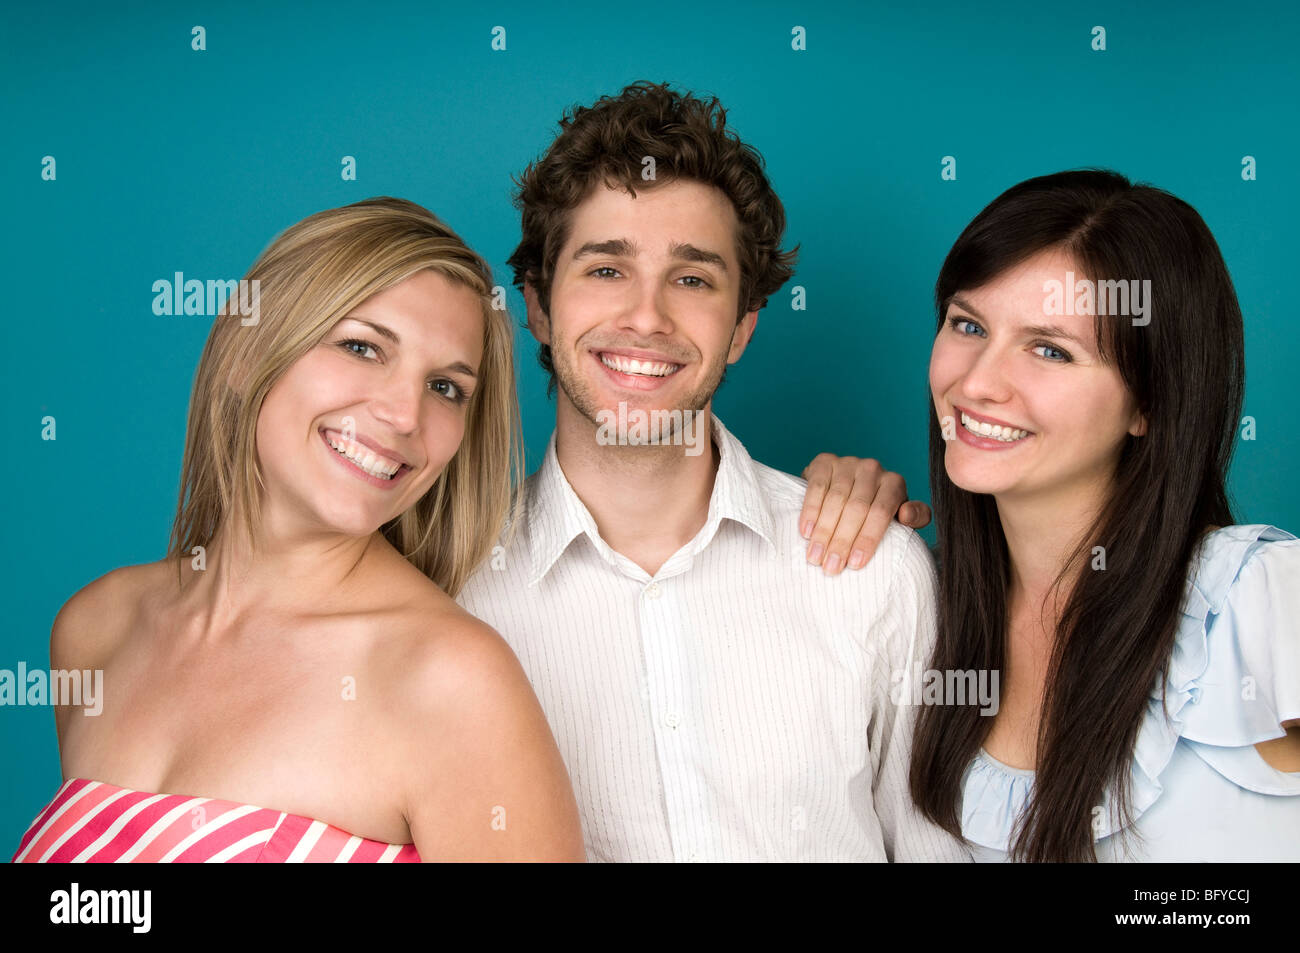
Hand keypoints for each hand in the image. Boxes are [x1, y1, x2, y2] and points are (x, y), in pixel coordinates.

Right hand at [799, 454, 930, 574]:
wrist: (850, 487)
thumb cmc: (876, 511)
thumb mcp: (899, 517)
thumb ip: (915, 517)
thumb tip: (907, 515)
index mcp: (894, 483)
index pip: (880, 512)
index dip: (867, 539)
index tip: (854, 564)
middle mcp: (872, 469)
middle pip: (856, 508)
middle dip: (842, 540)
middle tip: (831, 566)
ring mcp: (847, 463)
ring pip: (835, 499)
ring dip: (824, 531)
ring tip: (815, 556)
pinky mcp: (824, 462)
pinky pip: (816, 488)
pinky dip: (810, 511)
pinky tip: (806, 532)